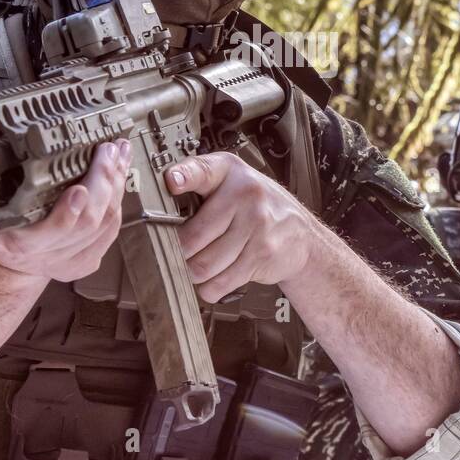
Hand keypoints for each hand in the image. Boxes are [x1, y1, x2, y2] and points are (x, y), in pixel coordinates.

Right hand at [0, 139, 130, 283]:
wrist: (0, 261)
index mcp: (20, 242)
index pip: (51, 231)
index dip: (68, 213)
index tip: (80, 189)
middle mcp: (48, 255)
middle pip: (88, 222)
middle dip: (103, 182)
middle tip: (108, 150)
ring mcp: (70, 261)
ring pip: (106, 223)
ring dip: (117, 184)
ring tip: (119, 153)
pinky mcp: (87, 260)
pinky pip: (112, 229)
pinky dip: (119, 200)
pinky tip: (120, 174)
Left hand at [165, 151, 320, 301]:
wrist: (301, 234)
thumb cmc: (256, 206)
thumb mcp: (230, 181)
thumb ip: (198, 183)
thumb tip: (158, 206)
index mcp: (228, 171)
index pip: (202, 171)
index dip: (184, 176)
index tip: (172, 181)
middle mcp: (244, 194)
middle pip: (192, 237)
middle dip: (178, 253)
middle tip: (177, 255)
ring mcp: (257, 225)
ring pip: (203, 265)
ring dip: (193, 274)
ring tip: (195, 267)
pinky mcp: (263, 254)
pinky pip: (220, 283)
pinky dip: (209, 288)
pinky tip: (213, 278)